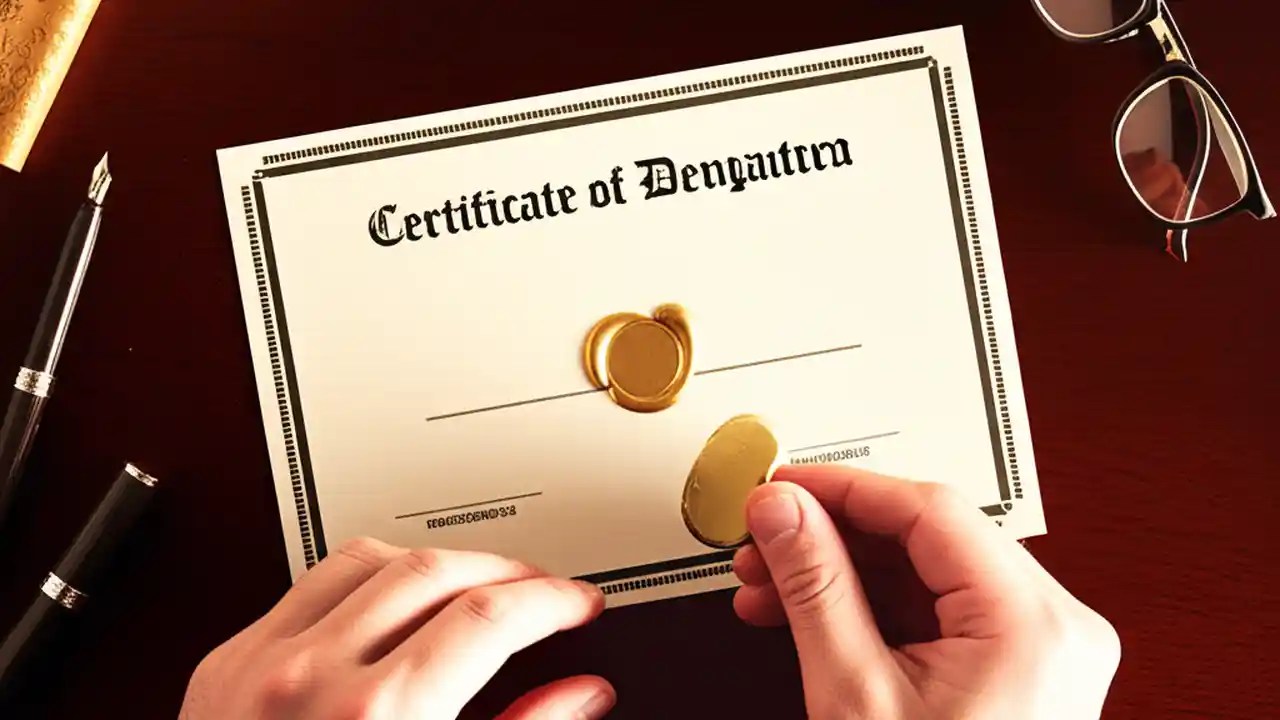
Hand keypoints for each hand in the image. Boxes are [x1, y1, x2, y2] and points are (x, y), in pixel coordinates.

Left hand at [179, 538, 613, 718]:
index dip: (551, 600)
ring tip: (468, 585)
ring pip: (368, 558)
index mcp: (379, 717)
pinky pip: (307, 584)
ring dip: (433, 562)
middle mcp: (313, 676)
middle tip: (535, 591)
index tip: (575, 603)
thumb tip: (578, 698)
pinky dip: (363, 579)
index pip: (490, 615)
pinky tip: (388, 601)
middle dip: (503, 570)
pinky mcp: (224, 662)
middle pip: (435, 569)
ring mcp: (260, 662)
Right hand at [733, 465, 1120, 718]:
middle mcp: (1054, 623)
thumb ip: (816, 587)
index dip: (842, 488)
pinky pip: (938, 609)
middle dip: (834, 537)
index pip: (929, 508)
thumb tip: (782, 512)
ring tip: (771, 586)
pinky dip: (874, 608)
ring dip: (845, 572)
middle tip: (764, 540)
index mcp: (1032, 622)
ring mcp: (1041, 646)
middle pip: (927, 536)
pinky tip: (811, 613)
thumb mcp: (857, 695)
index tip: (781, 488)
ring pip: (926, 571)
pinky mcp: (1019, 665)